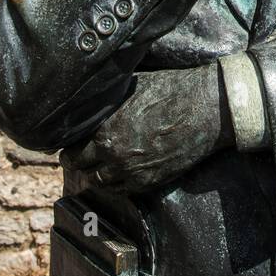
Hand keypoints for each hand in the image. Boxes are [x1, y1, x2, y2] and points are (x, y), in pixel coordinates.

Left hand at [60, 64, 231, 191]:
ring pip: (99, 182)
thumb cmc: (169, 89)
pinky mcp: (149, 182)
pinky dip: (118, 182)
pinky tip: (121, 171)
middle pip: (80, 166)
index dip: (70, 142)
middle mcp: (112, 153)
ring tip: (101, 163)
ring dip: (98, 173)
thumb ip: (107, 98)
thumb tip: (89, 95)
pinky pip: (122, 190)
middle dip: (79, 159)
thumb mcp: (130, 85)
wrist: (204, 108)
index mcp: (103, 128)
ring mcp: (130, 171)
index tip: (74, 139)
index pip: (71, 145)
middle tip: (83, 153)